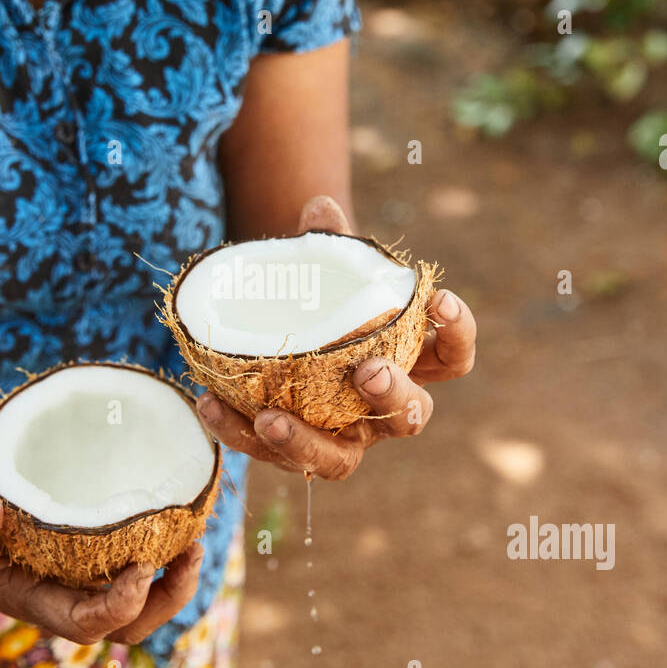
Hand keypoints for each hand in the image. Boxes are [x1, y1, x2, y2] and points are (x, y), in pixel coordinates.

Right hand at [0, 471, 203, 644]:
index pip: (88, 622)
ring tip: (192, 538)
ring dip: (168, 579)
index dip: (122, 602)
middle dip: (165, 597)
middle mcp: (57, 596)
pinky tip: (169, 516)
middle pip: (125, 623)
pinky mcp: (76, 556)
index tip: (144, 563)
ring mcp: (69, 579)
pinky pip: (123, 567)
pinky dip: (154, 550)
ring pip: (132, 601)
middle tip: (192, 550)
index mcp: (31, 599)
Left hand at [194, 195, 475, 479]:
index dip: (457, 333)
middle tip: (368, 371)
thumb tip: (320, 208)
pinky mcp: (293, 452)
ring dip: (307, 442)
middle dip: (394, 397)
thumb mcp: (325, 275)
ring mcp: (340, 439)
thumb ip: (327, 245)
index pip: (452, 358)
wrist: (281, 338)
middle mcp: (381, 411)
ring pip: (338, 459)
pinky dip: (238, 431)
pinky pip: (270, 453)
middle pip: (409, 418)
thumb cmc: (320, 307)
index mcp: (407, 364)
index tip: (439, 299)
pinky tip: (209, 403)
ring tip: (272, 418)